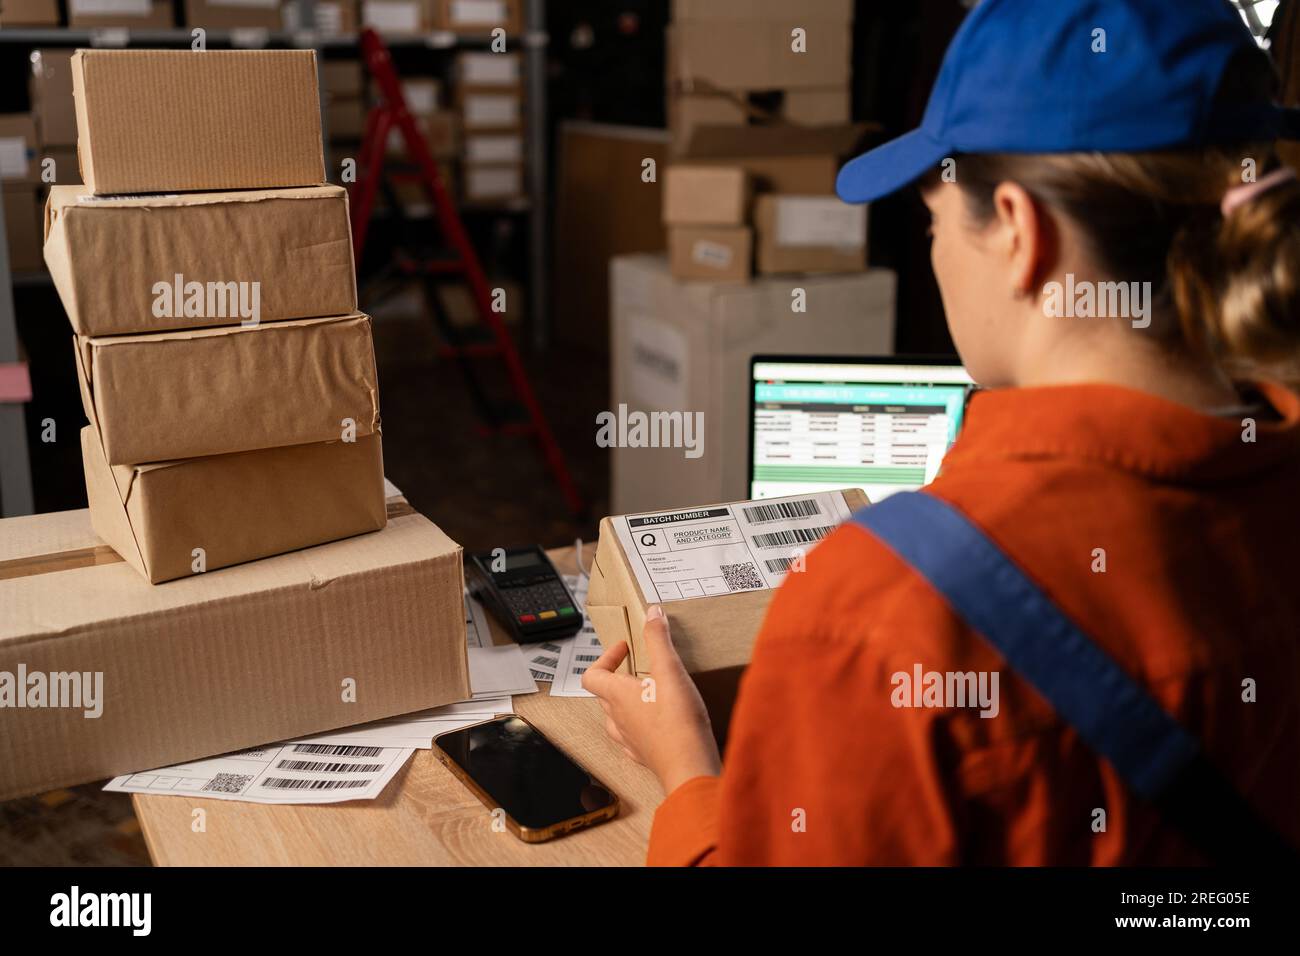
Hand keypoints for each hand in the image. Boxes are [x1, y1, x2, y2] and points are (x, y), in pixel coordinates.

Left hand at [582, 605, 721, 794]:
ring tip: (647, 694)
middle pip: (603, 695)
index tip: (625, 650)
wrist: (689, 765)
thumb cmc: (677, 720)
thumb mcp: (670, 669)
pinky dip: (638, 726)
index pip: (592, 675)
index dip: (605, 659)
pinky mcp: (644, 755)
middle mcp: (617, 718)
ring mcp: (629, 739)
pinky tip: (655, 723)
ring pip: (614, 718)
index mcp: (618, 695)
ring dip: (624, 703)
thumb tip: (652, 613)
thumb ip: (659, 639)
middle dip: (617, 677)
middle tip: (638, 667)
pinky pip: (631, 738)